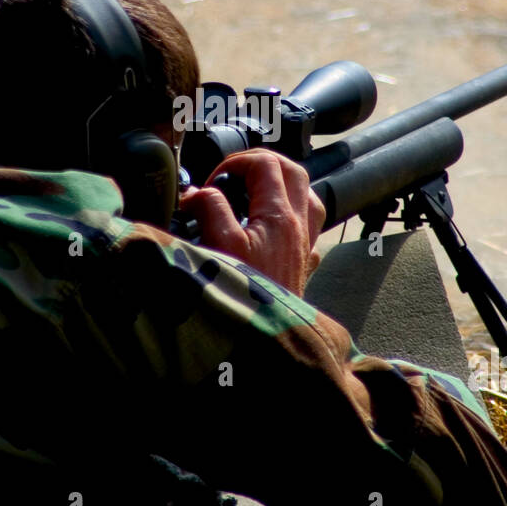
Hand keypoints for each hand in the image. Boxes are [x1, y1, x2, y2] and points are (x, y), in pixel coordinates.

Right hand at [177, 149, 324, 295]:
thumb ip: (209, 209)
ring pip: (307, 197)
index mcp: (279, 216)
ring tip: (256, 194)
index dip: (235, 164)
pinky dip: (291, 220)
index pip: (265, 164)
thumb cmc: (244, 296)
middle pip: (293, 171)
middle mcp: (299, 226)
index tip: (213, 181)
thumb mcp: (219, 245)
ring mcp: (304, 245)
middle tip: (235, 174)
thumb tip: (198, 194)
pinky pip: (308, 230)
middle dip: (262, 164)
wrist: (266, 341)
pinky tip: (271, 230)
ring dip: (283, 187)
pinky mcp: (302, 266)